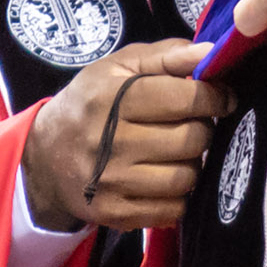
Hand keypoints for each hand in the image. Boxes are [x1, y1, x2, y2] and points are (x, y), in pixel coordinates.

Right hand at [23, 40, 228, 232]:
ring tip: (178, 152)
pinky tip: (165, 177)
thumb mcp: (119, 66)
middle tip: (193, 124)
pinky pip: (172, 210)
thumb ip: (167, 55)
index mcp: (112, 99)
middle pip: (192, 140)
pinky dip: (179, 195)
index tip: (222, 98)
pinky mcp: (113, 213)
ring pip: (186, 178)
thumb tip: (210, 52)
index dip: (215, 97)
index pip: (185, 99)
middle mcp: (110, 142)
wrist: (44, 156)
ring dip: (193, 164)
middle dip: (203, 129)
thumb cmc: (91, 102)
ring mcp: (110, 182)